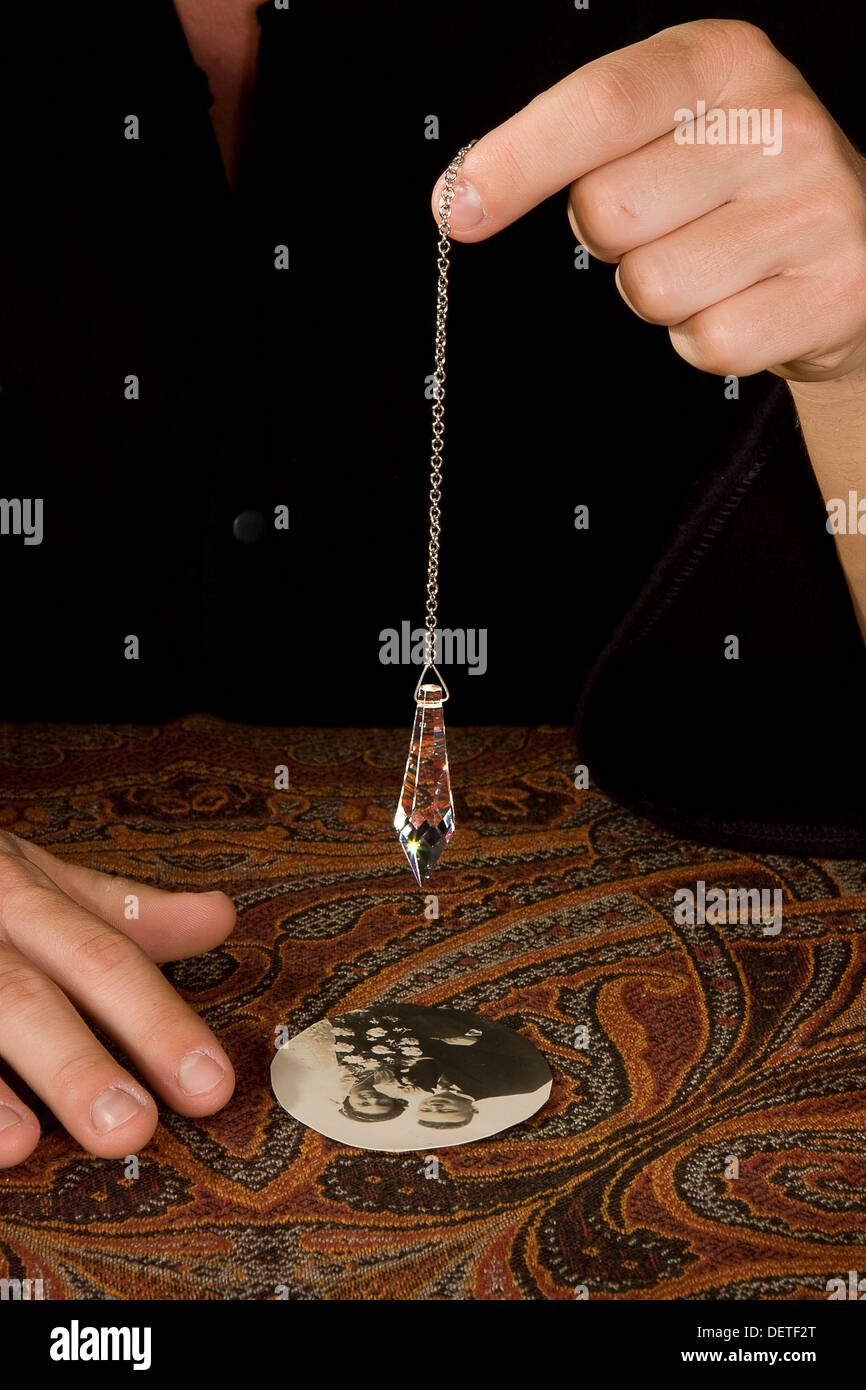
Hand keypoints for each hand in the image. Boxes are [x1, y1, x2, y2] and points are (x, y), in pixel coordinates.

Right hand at [0, 831, 235, 1168]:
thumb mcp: (38, 877)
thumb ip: (122, 910)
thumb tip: (220, 916)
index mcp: (22, 896)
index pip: (103, 956)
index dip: (156, 1020)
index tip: (210, 1084)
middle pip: (25, 995)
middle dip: (76, 1064)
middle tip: (130, 1127)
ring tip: (22, 1144)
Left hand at [433, 19, 865, 382]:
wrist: (853, 247)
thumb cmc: (729, 185)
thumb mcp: (665, 125)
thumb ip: (572, 142)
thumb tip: (465, 197)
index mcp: (726, 60)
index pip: (599, 106)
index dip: (517, 161)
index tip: (458, 207)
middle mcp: (782, 124)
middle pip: (609, 212)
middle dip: (607, 238)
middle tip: (660, 223)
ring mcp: (816, 212)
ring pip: (651, 288)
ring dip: (655, 293)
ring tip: (710, 261)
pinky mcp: (832, 296)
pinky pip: (707, 343)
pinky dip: (704, 339)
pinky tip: (742, 299)